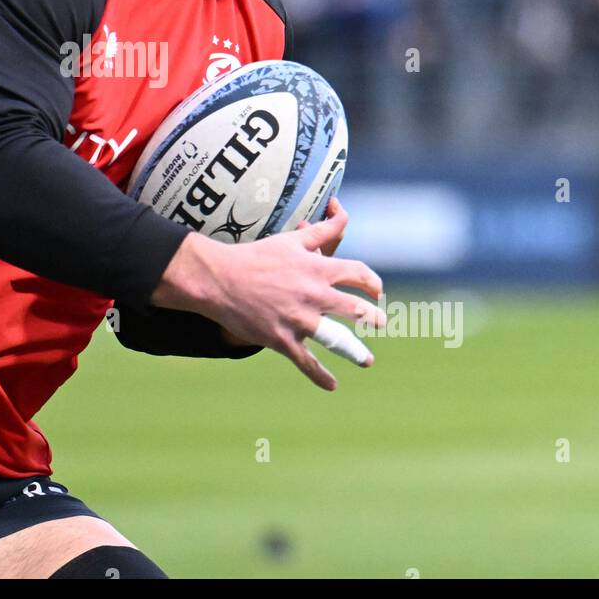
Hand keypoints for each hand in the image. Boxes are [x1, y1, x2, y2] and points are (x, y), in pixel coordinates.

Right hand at [153, 210, 384, 391]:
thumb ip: (322, 231)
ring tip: (367, 360)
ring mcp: (298, 320)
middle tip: (379, 322)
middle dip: (372, 318)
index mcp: (317, 269)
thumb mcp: (291, 240)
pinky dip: (320, 376)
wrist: (219, 279)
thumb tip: (344, 213)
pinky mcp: (281, 340)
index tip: (376, 290)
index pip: (358, 274)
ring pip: (336, 339)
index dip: (372, 282)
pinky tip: (332, 385)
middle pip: (355, 310)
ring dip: (356, 352)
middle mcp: (312, 295)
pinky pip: (306, 362)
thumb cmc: (256, 256)